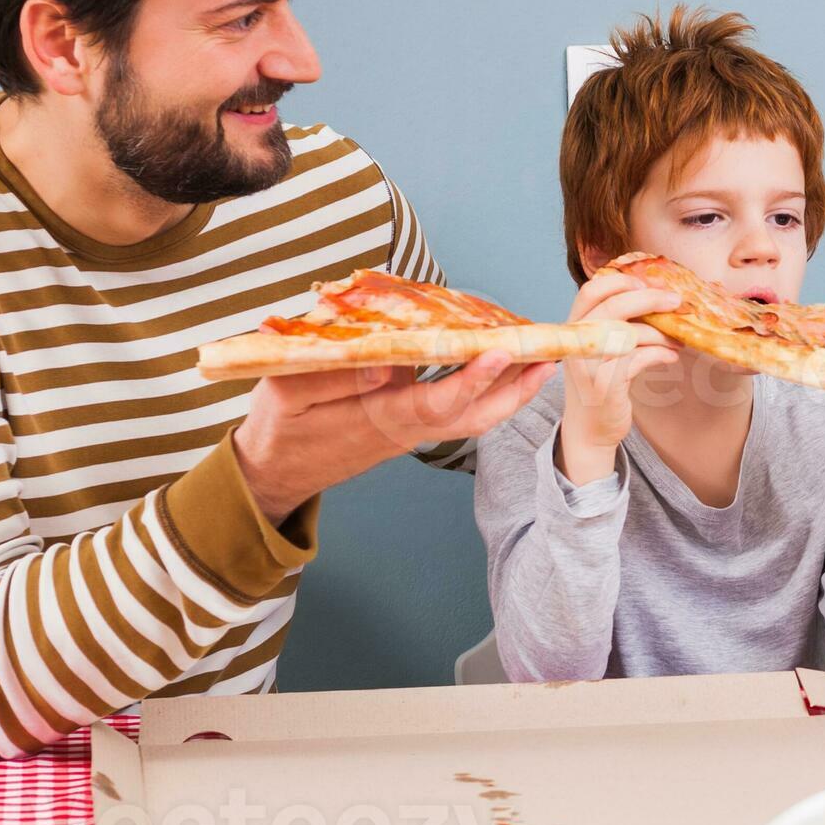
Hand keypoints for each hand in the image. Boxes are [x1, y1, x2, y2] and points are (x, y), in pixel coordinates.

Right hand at [231, 353, 555, 524]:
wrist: (275, 471)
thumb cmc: (278, 428)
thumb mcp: (286, 394)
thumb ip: (333, 376)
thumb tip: (386, 361)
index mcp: (377, 419)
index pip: (436, 401)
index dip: (471, 379)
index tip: (500, 353)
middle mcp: (405, 429)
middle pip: (473, 415)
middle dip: (514, 388)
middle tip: (549, 355)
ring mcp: (410, 432)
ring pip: (472, 418)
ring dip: (510, 392)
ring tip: (541, 361)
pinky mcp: (408, 428)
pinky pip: (458, 413)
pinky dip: (485, 392)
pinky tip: (499, 368)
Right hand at [555, 269, 680, 481]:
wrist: (589, 430)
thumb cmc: (600, 384)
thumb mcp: (602, 350)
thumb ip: (617, 326)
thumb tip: (657, 298)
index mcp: (575, 328)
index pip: (591, 290)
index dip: (620, 280)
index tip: (648, 283)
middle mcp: (577, 343)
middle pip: (614, 305)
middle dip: (650, 299)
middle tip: (676, 301)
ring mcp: (589, 364)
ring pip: (630, 332)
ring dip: (661, 332)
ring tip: (678, 339)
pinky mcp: (605, 384)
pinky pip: (639, 358)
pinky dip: (660, 354)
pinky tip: (671, 357)